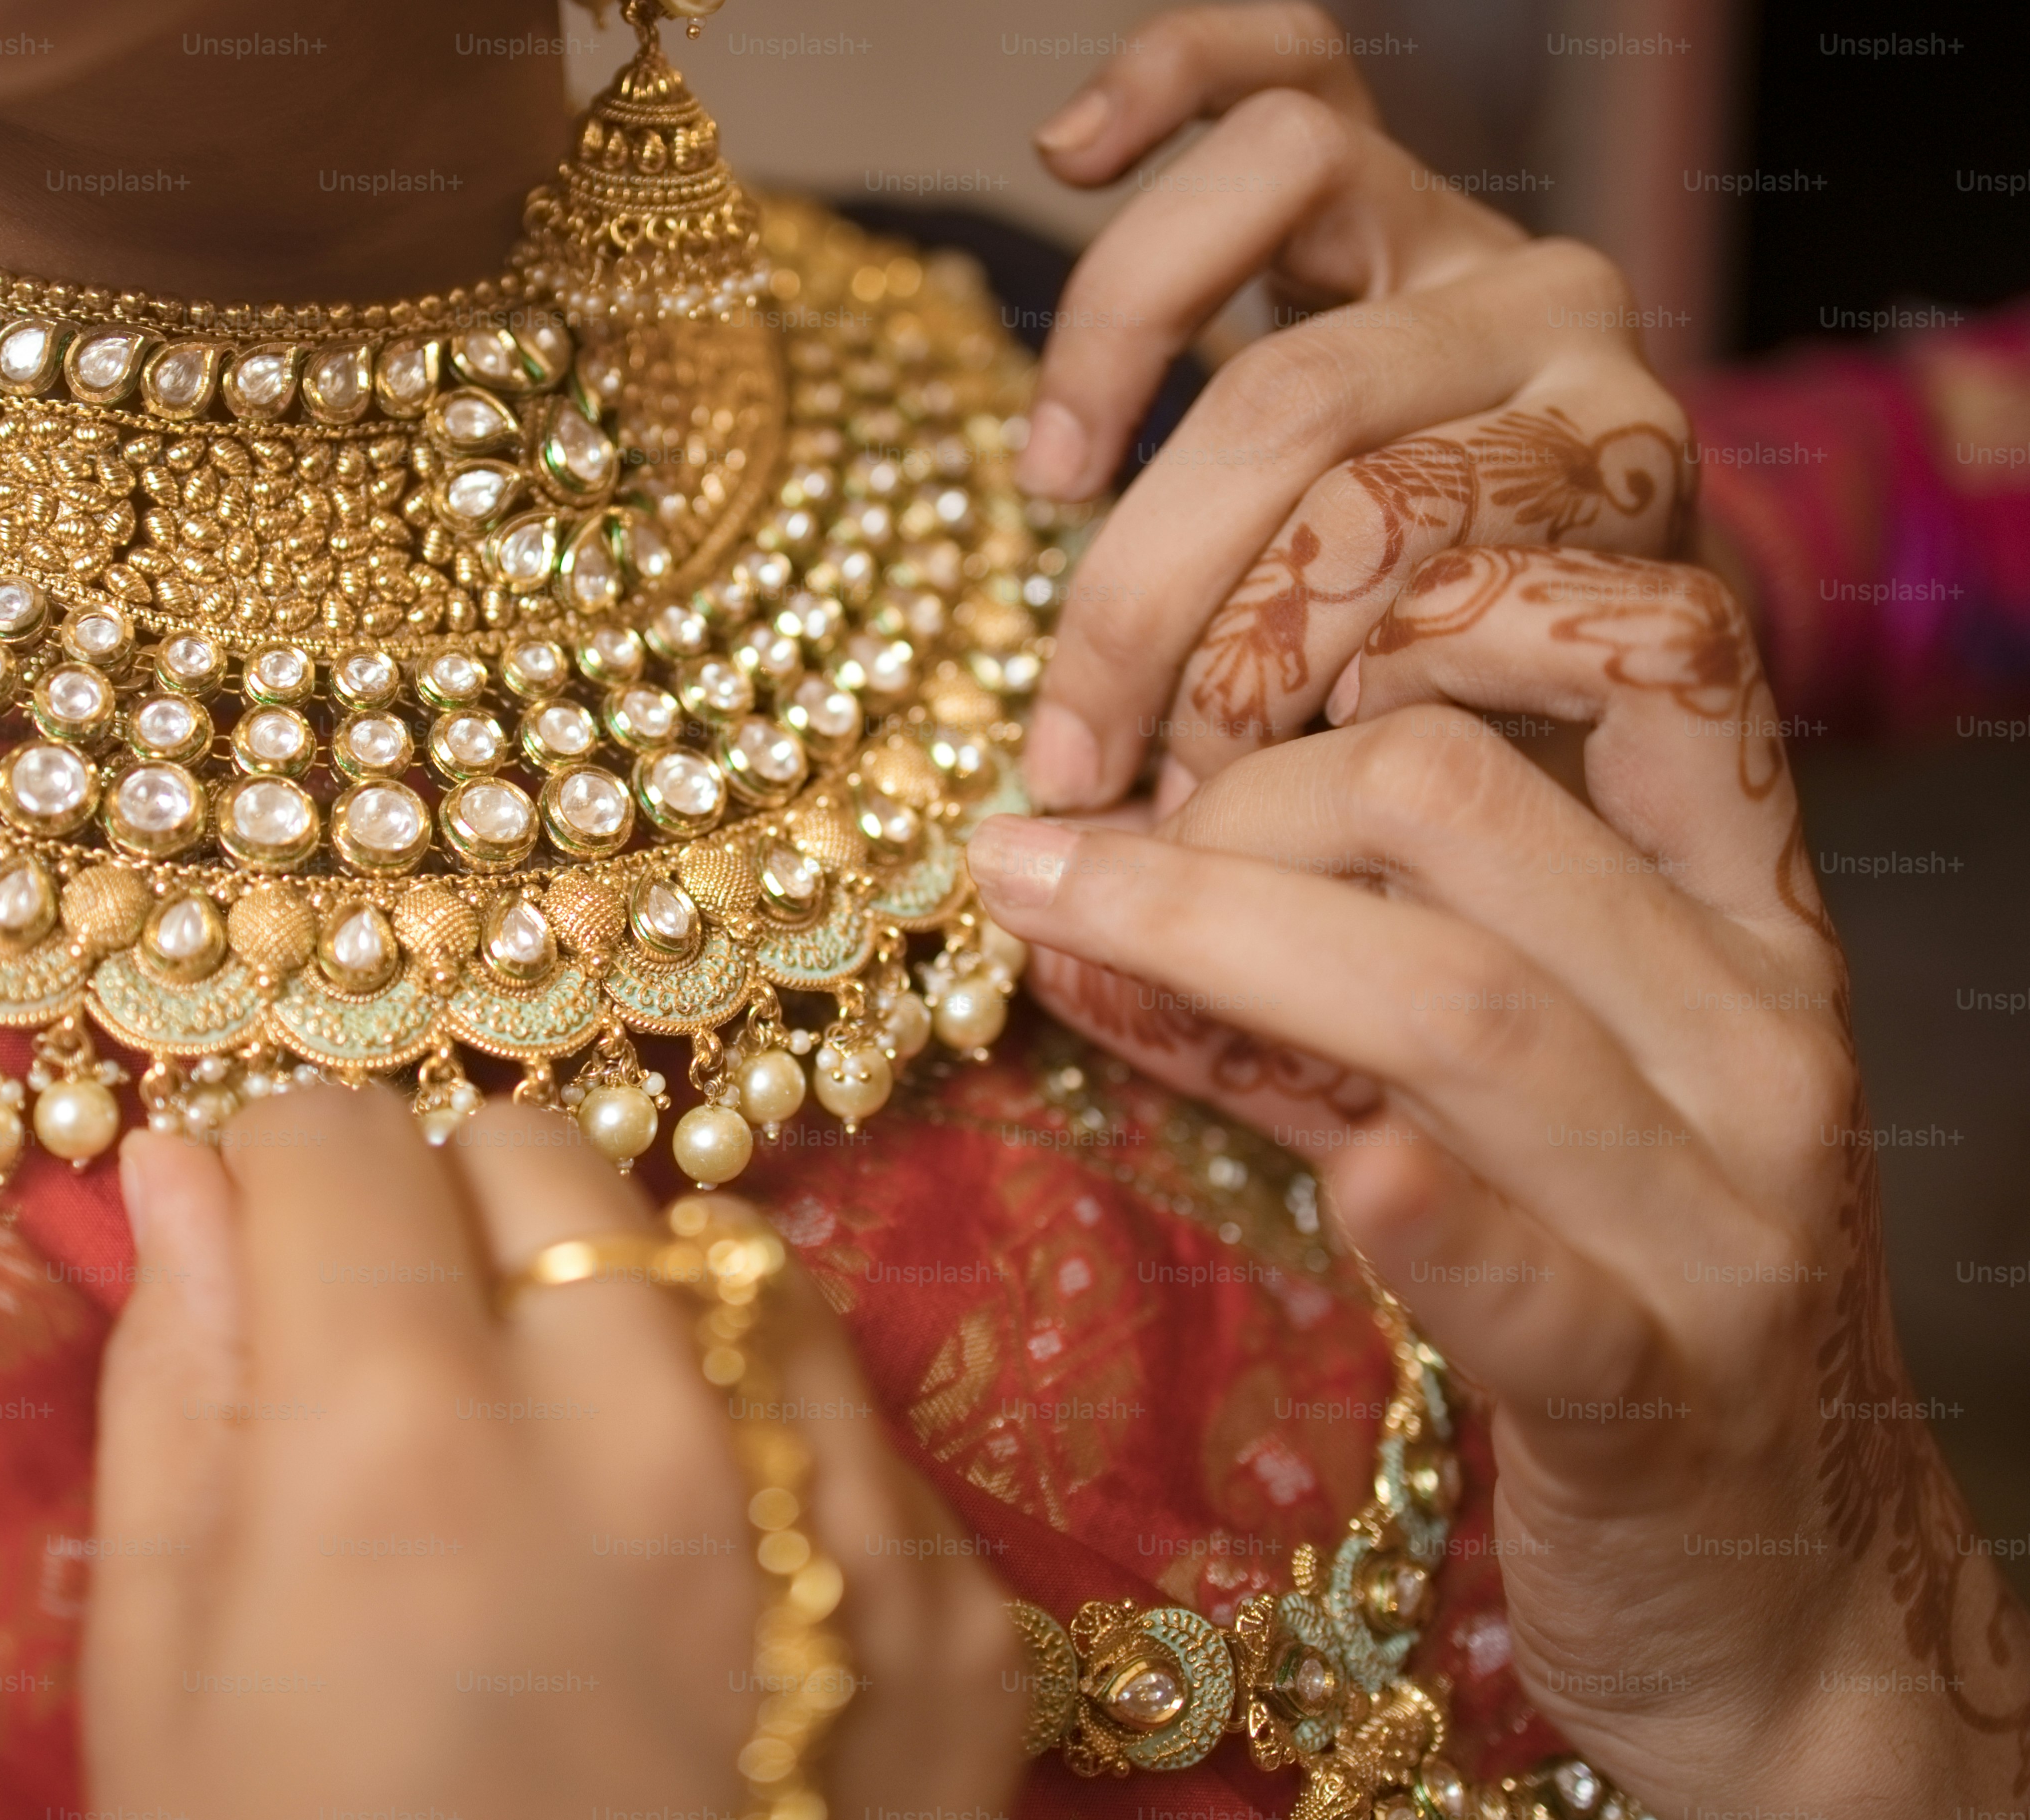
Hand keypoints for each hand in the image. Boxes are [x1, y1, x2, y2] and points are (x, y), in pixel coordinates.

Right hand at [80, 1091, 1024, 1816]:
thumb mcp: (170, 1699)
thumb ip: (179, 1400)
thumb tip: (186, 1173)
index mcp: (400, 1451)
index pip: (346, 1143)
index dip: (286, 1168)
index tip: (277, 1237)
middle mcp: (645, 1439)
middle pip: (552, 1156)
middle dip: (456, 1203)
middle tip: (413, 1340)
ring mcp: (839, 1525)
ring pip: (727, 1252)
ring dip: (627, 1294)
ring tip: (566, 1440)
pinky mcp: (964, 1620)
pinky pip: (858, 1411)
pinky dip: (766, 1427)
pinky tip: (703, 1553)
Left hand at [968, 547, 2029, 1807]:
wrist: (1776, 1584)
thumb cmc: (1608, 1282)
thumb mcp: (1487, 1094)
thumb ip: (1312, 984)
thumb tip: (1070, 871)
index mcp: (1739, 920)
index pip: (1644, 646)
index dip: (1425, 595)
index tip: (1242, 656)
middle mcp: (1754, 1033)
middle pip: (1464, 802)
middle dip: (1227, 791)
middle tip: (1071, 848)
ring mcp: (1723, 1221)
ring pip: (1462, 1008)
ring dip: (1213, 935)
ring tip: (1044, 910)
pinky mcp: (1661, 1403)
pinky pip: (1540, 1284)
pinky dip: (1431, 1222)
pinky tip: (1335, 1177)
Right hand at [1015, 3, 1690, 812]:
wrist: (1603, 630)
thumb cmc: (1512, 722)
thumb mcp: (1471, 776)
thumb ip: (1346, 792)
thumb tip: (1124, 855)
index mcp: (1610, 476)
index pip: (1380, 544)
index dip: (1226, 693)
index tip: (1135, 818)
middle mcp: (1567, 321)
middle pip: (1301, 395)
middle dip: (1149, 589)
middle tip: (1071, 733)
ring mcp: (1473, 227)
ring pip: (1285, 192)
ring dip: (1121, 342)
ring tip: (1054, 481)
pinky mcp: (1389, 169)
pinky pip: (1284, 62)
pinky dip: (1171, 78)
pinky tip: (1067, 154)